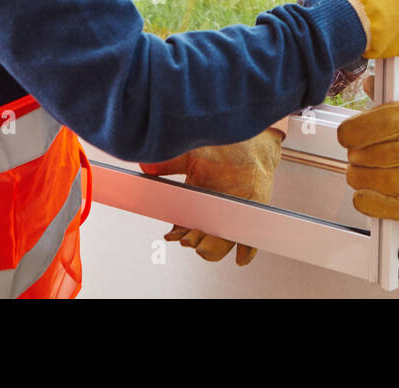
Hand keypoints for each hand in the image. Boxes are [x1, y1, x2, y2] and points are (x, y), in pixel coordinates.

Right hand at [138, 127, 281, 264]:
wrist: (248, 138)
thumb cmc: (222, 148)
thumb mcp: (190, 157)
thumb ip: (168, 165)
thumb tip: (144, 167)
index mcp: (197, 204)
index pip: (184, 227)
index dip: (177, 235)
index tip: (171, 236)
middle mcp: (214, 214)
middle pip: (200, 239)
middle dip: (192, 242)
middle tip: (187, 240)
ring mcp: (234, 216)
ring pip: (221, 244)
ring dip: (211, 251)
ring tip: (203, 248)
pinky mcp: (253, 214)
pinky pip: (251, 239)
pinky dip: (246, 252)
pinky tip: (240, 258)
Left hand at [336, 87, 398, 222]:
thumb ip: (394, 97)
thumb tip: (369, 84)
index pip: (356, 130)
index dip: (348, 134)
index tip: (350, 136)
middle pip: (357, 156)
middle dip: (357, 155)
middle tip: (367, 154)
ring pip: (362, 180)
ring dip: (361, 177)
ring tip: (373, 171)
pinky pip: (373, 205)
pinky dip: (365, 200)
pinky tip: (372, 191)